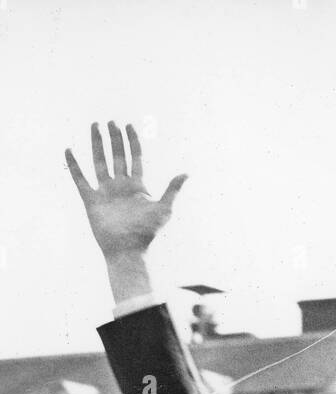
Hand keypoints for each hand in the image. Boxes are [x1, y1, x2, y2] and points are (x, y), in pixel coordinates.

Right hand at [65, 121, 186, 258]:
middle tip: (110, 121)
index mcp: (137, 186)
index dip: (132, 141)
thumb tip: (186, 173)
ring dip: (97, 144)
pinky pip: (80, 179)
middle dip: (114, 138)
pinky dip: (74, 166)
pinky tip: (69, 150)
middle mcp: (120, 186)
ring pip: (99, 162)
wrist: (127, 250)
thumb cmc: (147, 233)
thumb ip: (172, 190)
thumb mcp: (163, 209)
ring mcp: (105, 192)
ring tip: (94, 125)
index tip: (128, 125)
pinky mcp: (91, 200)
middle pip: (117, 156)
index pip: (135, 157)